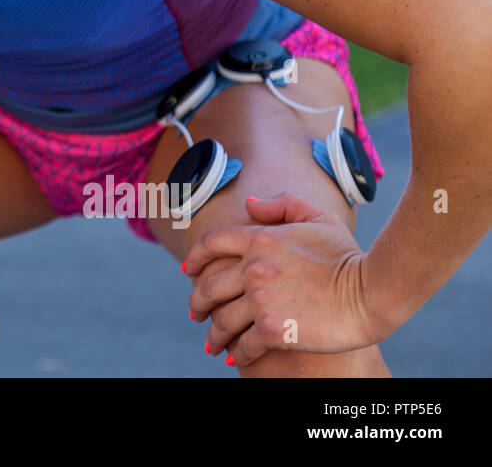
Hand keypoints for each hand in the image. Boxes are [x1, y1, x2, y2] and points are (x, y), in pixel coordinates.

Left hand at [184, 192, 387, 366]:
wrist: (373, 291)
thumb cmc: (349, 255)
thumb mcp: (319, 218)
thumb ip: (282, 204)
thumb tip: (250, 204)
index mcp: (260, 239)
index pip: (212, 243)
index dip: (195, 257)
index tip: (188, 270)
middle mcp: (254, 268)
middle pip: (208, 286)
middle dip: (196, 302)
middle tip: (195, 313)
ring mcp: (262, 300)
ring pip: (222, 320)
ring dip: (214, 334)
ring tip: (213, 342)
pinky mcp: (274, 330)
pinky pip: (244, 344)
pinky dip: (237, 352)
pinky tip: (237, 357)